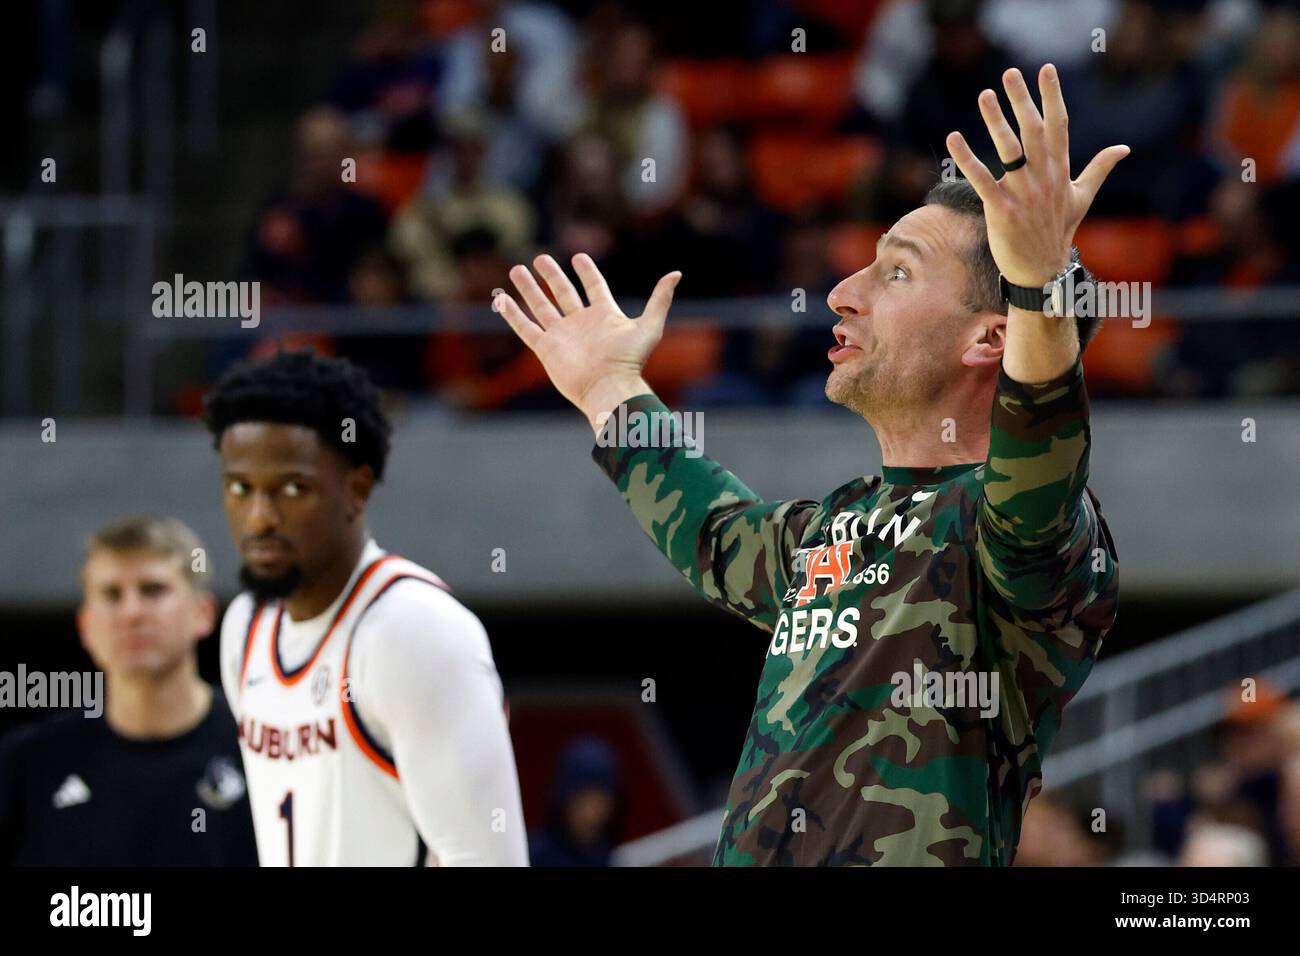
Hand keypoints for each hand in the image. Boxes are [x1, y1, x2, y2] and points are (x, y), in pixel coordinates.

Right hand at [494, 253, 681, 431]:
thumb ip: (660, 300)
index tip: (579, 256)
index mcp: (604, 315)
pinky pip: (526, 328)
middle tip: (540, 258)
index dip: (587, 272)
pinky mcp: (546, 349)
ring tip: (516, 270)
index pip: (594, 287)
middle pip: (563, 293)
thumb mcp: (649, 326)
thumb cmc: (629, 361)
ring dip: (529, 288)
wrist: (607, 388)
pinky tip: (502, 299)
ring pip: (541, 306)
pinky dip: (513, 314)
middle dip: (551, 275)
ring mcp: (562, 335)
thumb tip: (677, 273)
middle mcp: (581, 323)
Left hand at [945, 64, 1128, 287]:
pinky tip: (954, 139)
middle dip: (1022, 100)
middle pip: (1033, 130)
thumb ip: (1100, 169)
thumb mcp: (1083, 197)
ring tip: (984, 95)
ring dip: (996, 121)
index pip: (1058, 125)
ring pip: (1009, 150)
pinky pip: (983, 180)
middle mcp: (1044, 177)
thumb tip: (1124, 148)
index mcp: (1061, 170)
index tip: (1046, 70)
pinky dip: (968, 160)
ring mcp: (1024, 193)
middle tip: (1010, 73)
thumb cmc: (1059, 231)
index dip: (1052, 96)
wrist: (1044, 271)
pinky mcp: (1002, 210)